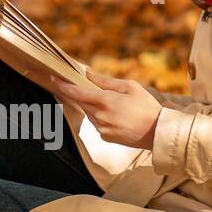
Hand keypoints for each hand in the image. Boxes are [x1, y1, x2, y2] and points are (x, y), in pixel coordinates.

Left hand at [30, 66, 162, 149]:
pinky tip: (119, 117)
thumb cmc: (146, 106)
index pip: (77, 92)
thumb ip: (106, 81)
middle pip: (82, 103)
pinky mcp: (105, 137)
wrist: (158, 132)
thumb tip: (88, 73)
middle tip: (90, 88)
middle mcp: (99, 116)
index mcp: (105, 101)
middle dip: (82, 95)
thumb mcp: (130, 86)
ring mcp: (101, 129)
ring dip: (95, 107)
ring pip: (90, 113)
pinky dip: (103, 118)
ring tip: (117, 106)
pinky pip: (98, 124)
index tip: (54, 79)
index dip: (63, 85)